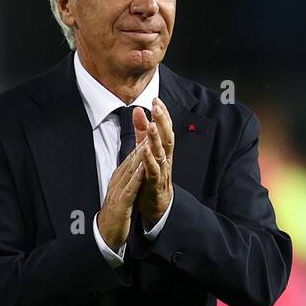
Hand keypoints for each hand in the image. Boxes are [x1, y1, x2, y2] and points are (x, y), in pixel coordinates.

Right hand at [97, 141, 145, 251]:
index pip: (131, 158)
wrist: (104, 236)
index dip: (141, 143)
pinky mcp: (121, 204)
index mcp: (118, 180)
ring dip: (140, 155)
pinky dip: (137, 177)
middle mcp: (117, 182)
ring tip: (150, 140)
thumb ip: (126, 181)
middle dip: (142, 143)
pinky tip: (144, 168)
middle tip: (151, 127)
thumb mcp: (121, 193)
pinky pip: (130, 188)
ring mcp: (118, 192)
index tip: (150, 130)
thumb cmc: (114, 216)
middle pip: (131, 159)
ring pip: (131, 170)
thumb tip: (133, 168)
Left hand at [135, 97, 173, 226]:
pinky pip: (153, 171)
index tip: (156, 99)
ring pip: (162, 153)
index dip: (162, 114)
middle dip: (163, 121)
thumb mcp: (146, 150)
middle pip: (167, 137)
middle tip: (157, 105)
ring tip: (151, 124)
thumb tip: (138, 109)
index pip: (165, 129)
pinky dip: (149, 160)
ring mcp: (162, 172)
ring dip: (157, 138)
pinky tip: (144, 149)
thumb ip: (141, 132)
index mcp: (163, 150)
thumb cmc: (151, 178)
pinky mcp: (155, 184)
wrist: (156, 206)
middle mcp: (165, 159)